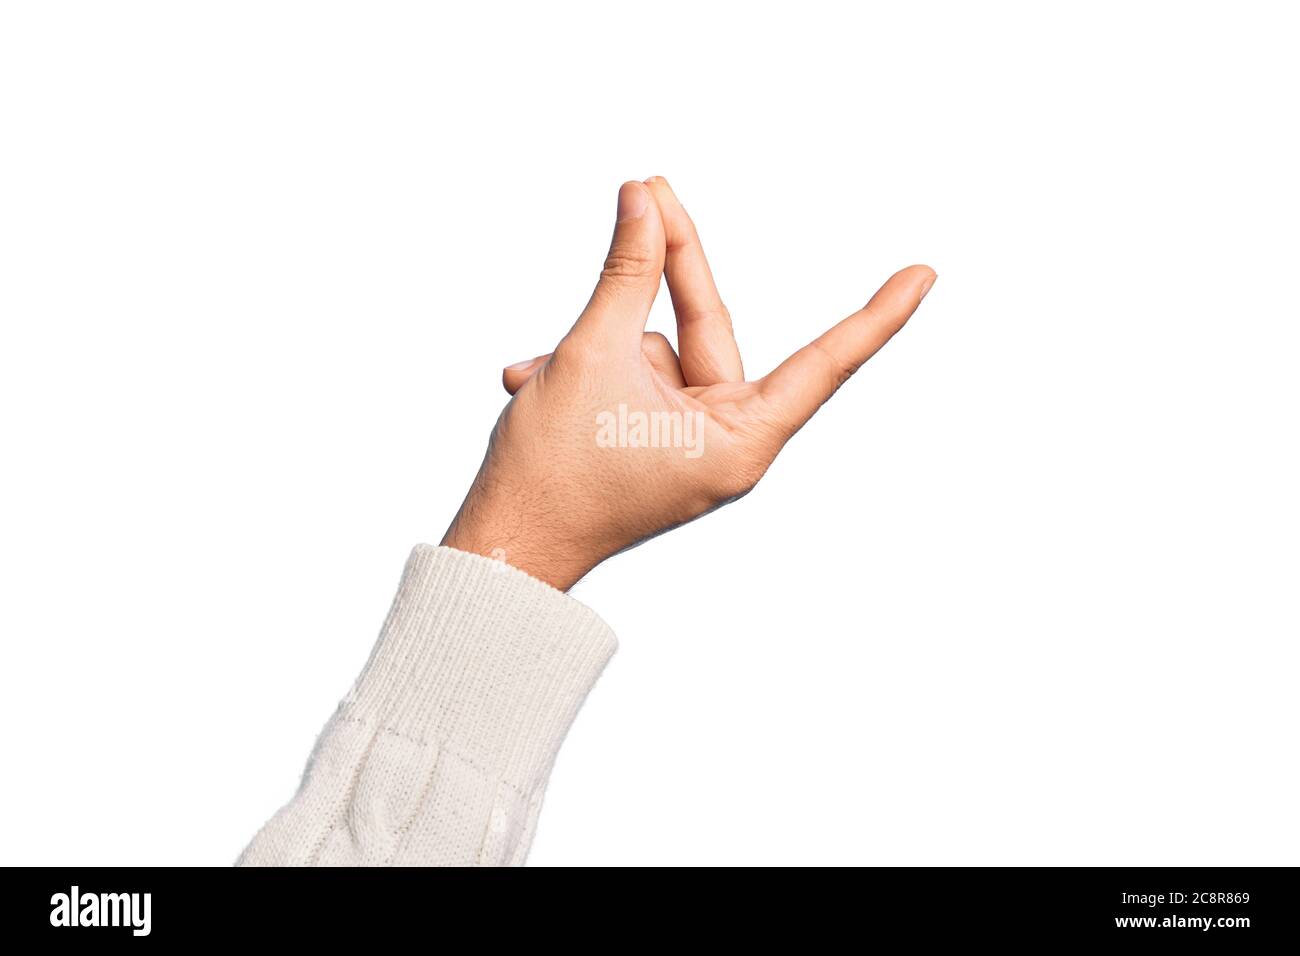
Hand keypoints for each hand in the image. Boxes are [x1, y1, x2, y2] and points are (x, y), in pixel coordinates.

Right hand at [442, 177, 934, 589]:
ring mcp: (687, 442)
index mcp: (738, 441)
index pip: (823, 365)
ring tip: (544, 370)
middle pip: (709, 330)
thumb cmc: (551, 475)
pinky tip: (532, 380)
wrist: (498, 548)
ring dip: (597, 341)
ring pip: (657, 349)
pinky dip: (588, 367)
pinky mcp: (651, 439)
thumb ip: (626, 274)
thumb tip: (642, 204)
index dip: (874, 316)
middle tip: (646, 191)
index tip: (925, 278)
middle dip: (667, 268)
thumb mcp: (590, 354)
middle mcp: (724, 443)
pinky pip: (634, 376)